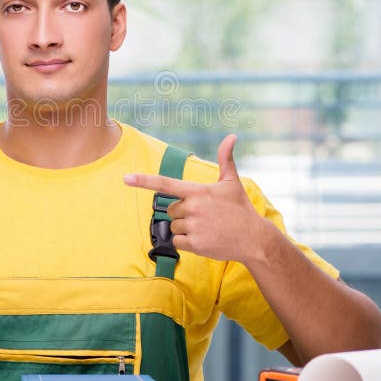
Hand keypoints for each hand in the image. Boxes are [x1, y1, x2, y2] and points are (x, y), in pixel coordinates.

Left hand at [123, 134, 272, 262]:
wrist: (254, 238)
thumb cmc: (241, 209)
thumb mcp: (232, 182)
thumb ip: (226, 158)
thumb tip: (232, 136)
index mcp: (197, 191)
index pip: (166, 183)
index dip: (144, 180)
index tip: (126, 178)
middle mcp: (193, 207)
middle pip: (171, 210)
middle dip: (183, 213)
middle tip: (204, 216)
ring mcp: (193, 226)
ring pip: (174, 227)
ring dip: (186, 229)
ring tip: (207, 228)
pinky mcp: (195, 244)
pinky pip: (178, 242)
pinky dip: (187, 243)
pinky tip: (205, 239)